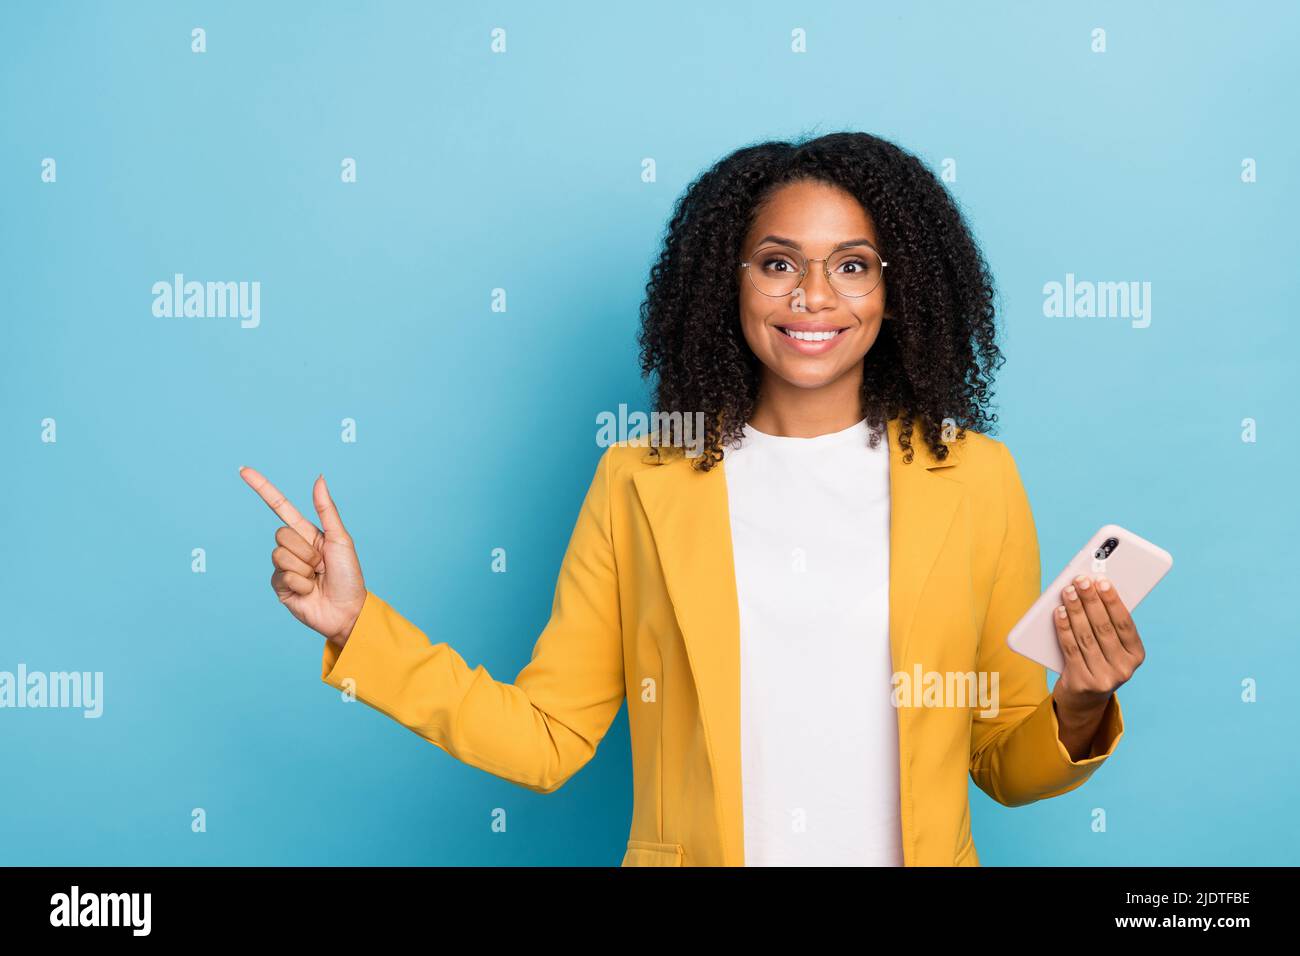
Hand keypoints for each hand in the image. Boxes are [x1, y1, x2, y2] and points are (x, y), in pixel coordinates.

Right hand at [239, 467, 366, 648]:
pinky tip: (309, 592)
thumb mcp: (340, 539)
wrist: (348, 610)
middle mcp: (293, 548)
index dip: (262, 488)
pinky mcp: (279, 586)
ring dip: (304, 568)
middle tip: (321, 565)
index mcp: (306, 533)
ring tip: (316, 578)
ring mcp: (284, 567)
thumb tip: (318, 478)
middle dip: (305, 550)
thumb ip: (326, 509)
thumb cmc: (349, 575)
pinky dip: (301, 583)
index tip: (243, 470)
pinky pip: (282, 575)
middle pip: (280, 533)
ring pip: (280, 554)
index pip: (279, 506)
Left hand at [1050, 573, 1145, 756]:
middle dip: (1091, 600)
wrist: (1083, 699)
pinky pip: (1071, 648)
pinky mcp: (1083, 682)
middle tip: (1081, 580)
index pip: (1125, 623)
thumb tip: (1092, 590)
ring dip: (1075, 610)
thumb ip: (1106, 623)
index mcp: (1136, 655)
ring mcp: (1104, 677)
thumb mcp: (1109, 646)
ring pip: (1086, 636)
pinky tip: (1059, 612)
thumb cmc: (1096, 660)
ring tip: (1068, 591)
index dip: (1113, 601)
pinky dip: (1064, 627)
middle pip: (1104, 627)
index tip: (1102, 581)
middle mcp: (1124, 668)